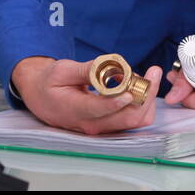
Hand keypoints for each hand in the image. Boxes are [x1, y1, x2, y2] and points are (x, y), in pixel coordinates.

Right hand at [11, 56, 162, 134]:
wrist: (41, 97)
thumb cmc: (50, 83)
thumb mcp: (62, 70)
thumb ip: (85, 70)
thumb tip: (106, 66)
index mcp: (76, 110)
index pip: (102, 110)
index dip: (119, 100)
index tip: (130, 87)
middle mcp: (91, 124)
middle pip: (128, 118)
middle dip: (146, 95)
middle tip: (153, 72)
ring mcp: (102, 128)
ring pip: (134, 121)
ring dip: (146, 99)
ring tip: (147, 76)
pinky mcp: (109, 125)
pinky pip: (132, 119)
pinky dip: (141, 103)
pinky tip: (138, 84)